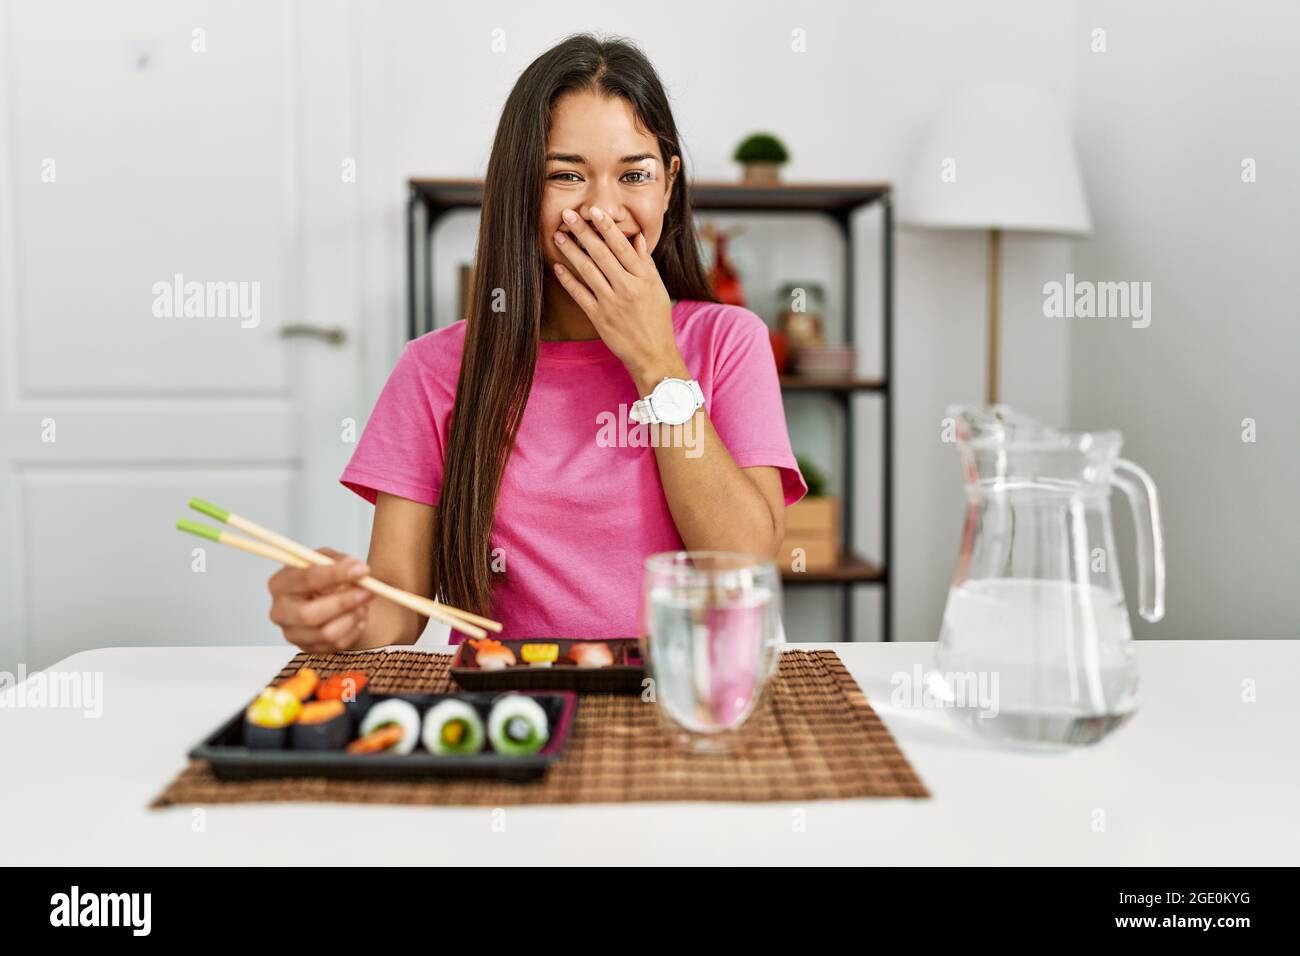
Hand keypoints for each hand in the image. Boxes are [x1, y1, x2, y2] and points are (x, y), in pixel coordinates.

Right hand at [267, 546, 374, 652]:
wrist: (328, 600)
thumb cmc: (325, 577)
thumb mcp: (329, 559)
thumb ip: (340, 561)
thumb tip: (355, 568)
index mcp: (280, 583)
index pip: (306, 579)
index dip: (336, 574)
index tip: (362, 570)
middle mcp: (280, 611)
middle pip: (308, 615)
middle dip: (343, 603)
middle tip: (368, 592)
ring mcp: (291, 633)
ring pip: (326, 633)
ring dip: (352, 617)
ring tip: (364, 603)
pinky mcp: (307, 648)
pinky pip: (336, 644)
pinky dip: (354, 629)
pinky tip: (358, 616)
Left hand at [550, 206, 684, 385]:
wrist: (653, 354)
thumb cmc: (656, 319)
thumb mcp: (657, 287)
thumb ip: (645, 262)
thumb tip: (637, 237)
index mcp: (643, 278)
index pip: (622, 246)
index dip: (607, 226)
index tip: (594, 210)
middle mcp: (627, 287)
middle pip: (601, 253)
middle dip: (583, 231)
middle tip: (568, 214)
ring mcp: (611, 303)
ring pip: (587, 270)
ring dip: (570, 250)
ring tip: (558, 234)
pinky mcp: (598, 317)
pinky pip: (579, 294)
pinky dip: (567, 279)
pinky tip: (558, 266)